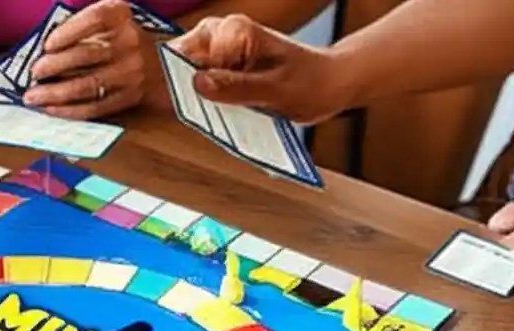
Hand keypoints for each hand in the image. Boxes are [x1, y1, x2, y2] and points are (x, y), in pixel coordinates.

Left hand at [24, 0, 146, 118]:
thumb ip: (83, 25)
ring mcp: (131, 72)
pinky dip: (70, 110)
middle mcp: (129, 43)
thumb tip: (45, 50)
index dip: (68, 32)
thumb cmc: (124, 39)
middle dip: (54, 66)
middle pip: (87, 55)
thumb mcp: (110, 19)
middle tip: (34, 73)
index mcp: (122, 16)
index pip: (94, 19)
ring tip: (33, 97)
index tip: (47, 44)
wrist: (166, 66)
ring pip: (88, 85)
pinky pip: (95, 106)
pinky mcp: (128, 97)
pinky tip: (51, 109)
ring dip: (56, 93)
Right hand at [170, 15, 348, 123]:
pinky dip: (209, 105)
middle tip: (209, 116)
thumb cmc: (312, 82)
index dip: (181, 84)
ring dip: (199, 102)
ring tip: (225, 116)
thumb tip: (199, 84)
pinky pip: (204, 88)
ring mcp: (221, 53)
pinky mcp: (224, 70)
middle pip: (182, 65)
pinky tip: (226, 116)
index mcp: (234, 30)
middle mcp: (222, 35)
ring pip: (190, 79)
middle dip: (187, 93)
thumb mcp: (277, 90)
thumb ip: (238, 87)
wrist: (331, 84)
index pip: (187, 55)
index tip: (188, 109)